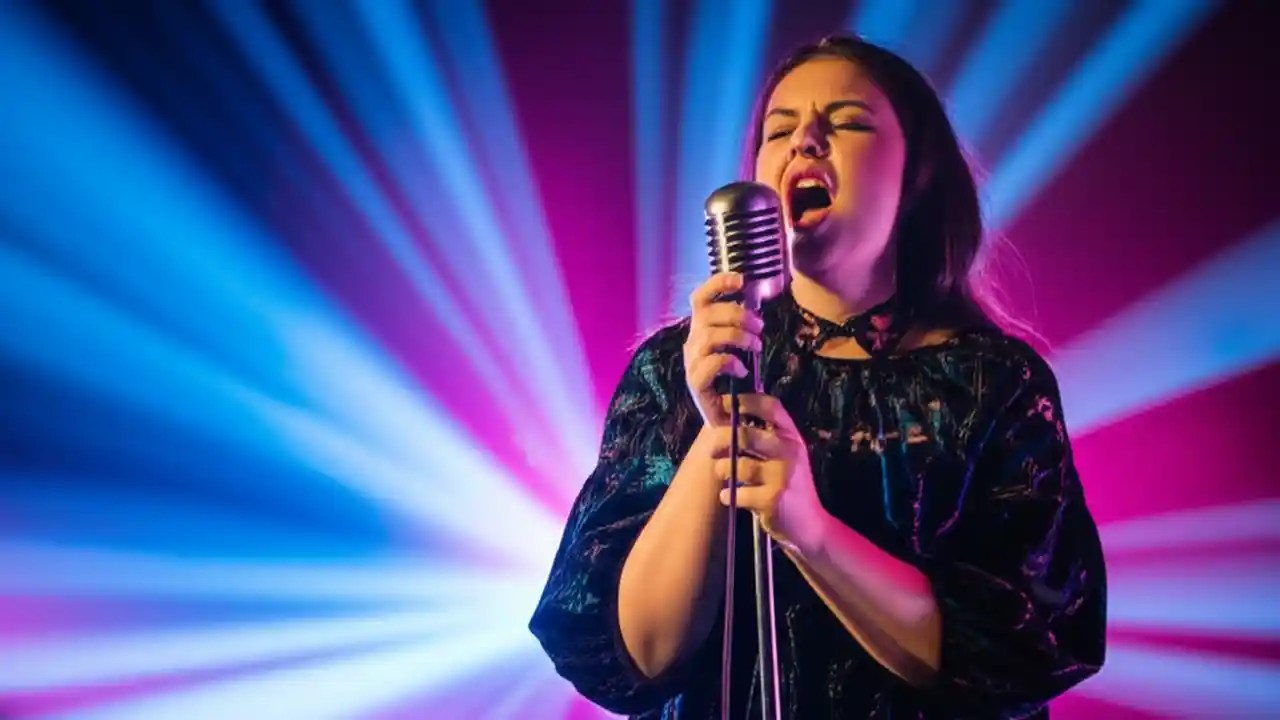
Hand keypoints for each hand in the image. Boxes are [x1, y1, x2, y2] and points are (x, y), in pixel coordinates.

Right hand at [682, 272, 763, 426]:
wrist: (727, 420)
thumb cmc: (737, 382)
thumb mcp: (742, 349)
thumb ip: (744, 327)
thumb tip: (759, 301)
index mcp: (701, 330)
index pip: (700, 299)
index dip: (717, 284)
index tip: (741, 280)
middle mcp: (692, 344)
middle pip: (706, 315)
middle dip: (737, 315)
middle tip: (760, 327)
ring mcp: (691, 364)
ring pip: (709, 337)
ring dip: (737, 337)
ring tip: (756, 347)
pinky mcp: (696, 383)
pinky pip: (711, 363)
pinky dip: (730, 362)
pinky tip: (742, 369)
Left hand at [706, 393, 828, 555]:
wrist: (808, 525)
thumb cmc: (788, 484)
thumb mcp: (785, 455)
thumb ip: (764, 436)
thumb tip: (728, 415)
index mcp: (792, 436)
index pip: (770, 406)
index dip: (744, 402)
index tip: (723, 405)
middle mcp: (790, 452)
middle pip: (746, 435)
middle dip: (721, 439)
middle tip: (711, 449)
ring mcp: (782, 476)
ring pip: (738, 465)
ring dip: (722, 469)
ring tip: (723, 474)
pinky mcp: (772, 500)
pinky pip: (737, 492)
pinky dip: (728, 495)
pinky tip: (730, 497)